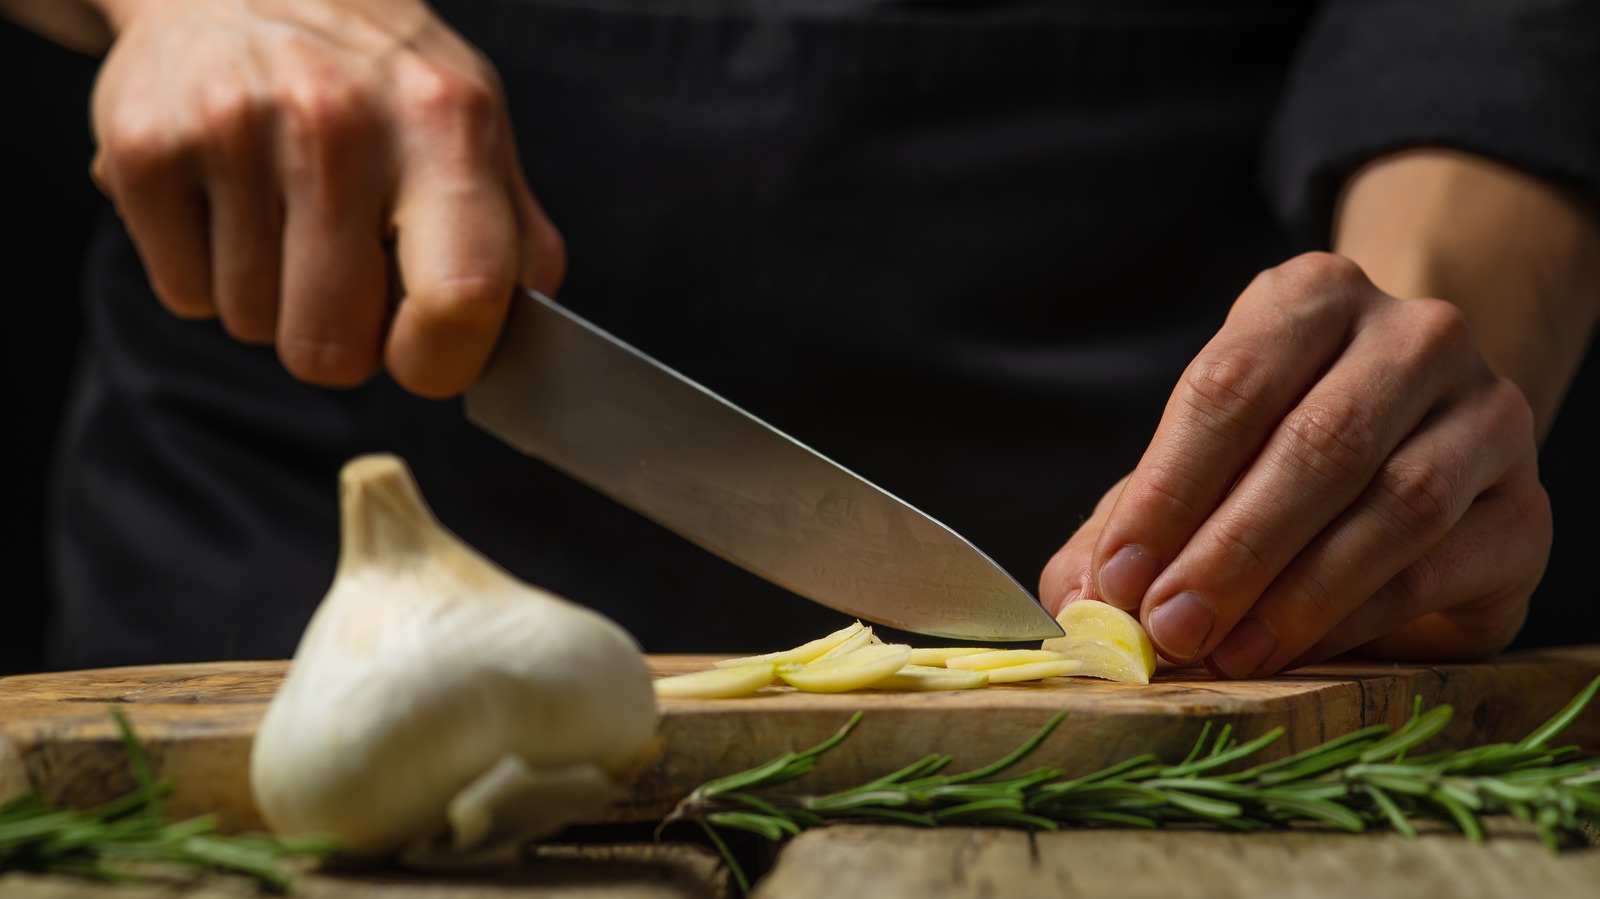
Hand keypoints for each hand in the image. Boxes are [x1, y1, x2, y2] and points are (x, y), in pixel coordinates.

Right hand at [88, 0, 563, 395]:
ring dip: (273, 300)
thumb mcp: (475, 131)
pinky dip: (207, 274)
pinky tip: (231, 203)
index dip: (440, 361)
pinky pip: (185, 296)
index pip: (461, 298)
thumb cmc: (380, 81)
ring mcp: (233, 128)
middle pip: (331, 346)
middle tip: (344, 279)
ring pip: (254, 326)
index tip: (422, 354)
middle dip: (340, 342)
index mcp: (445, 123)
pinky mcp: (145, 148)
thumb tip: (529, 349)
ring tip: (285, 217)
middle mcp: (339, 119)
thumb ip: (516, 242)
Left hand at [1040, 252, 1549, 676]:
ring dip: (1297, 593)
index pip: (1230, 388)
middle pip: (1320, 443)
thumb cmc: (1270, 456)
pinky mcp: (1526, 510)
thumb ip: (1125, 527)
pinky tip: (1295, 652)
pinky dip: (1358, 617)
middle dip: (1232, 549)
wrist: (1411, 450)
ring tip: (1226, 651)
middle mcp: (1413, 337)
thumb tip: (1079, 602)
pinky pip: (1442, 566)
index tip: (1119, 577)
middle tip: (1169, 627)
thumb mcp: (1188, 470)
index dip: (1168, 491)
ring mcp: (1487, 416)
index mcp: (1311, 297)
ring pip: (1396, 505)